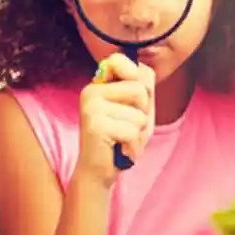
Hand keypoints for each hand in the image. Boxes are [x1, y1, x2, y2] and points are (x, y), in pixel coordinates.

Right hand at [76, 53, 154, 186]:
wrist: (98, 173)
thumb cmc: (121, 140)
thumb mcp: (138, 110)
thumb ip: (142, 87)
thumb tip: (141, 69)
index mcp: (99, 84)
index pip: (123, 61)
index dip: (139, 80)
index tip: (134, 102)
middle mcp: (91, 91)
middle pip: (140, 89)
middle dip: (144, 114)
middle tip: (128, 128)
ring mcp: (91, 107)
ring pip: (139, 115)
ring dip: (138, 134)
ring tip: (123, 140)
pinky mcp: (95, 125)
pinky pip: (132, 132)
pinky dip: (133, 147)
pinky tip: (120, 150)